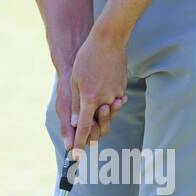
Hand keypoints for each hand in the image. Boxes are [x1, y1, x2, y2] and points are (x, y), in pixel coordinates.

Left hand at [68, 27, 127, 151]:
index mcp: (89, 99)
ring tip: (96, 106)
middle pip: (99, 125)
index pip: (83, 128)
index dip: (79, 143)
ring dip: (102, 114)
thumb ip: (75, 104)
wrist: (108, 40)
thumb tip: (73, 123)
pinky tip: (105, 94)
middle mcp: (104, 100)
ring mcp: (115, 95)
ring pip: (108, 113)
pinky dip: (109, 102)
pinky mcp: (122, 89)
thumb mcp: (75, 80)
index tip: (76, 155)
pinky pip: (115, 102)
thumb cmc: (87, 58)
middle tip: (88, 134)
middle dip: (94, 130)